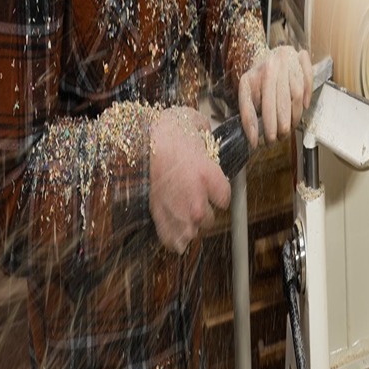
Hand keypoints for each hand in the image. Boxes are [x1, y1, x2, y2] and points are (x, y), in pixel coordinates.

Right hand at [149, 107, 230, 253]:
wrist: (142, 141)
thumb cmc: (170, 131)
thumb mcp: (198, 128)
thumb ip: (209, 140)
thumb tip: (209, 138)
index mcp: (211, 178)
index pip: (226, 199)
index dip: (218, 192)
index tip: (211, 187)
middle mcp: (198, 200)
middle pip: (210, 219)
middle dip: (203, 208)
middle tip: (192, 195)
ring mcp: (179, 213)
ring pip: (193, 231)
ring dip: (188, 222)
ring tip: (180, 209)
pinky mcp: (160, 218)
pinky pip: (173, 240)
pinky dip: (174, 237)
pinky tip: (173, 227)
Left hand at [238, 46, 312, 148]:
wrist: (264, 51)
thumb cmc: (256, 76)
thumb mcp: (245, 91)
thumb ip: (247, 115)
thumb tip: (253, 141)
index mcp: (258, 73)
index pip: (265, 103)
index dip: (269, 124)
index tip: (270, 139)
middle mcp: (274, 64)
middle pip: (283, 100)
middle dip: (282, 124)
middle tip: (281, 137)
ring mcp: (290, 59)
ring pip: (296, 93)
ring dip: (295, 115)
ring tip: (290, 127)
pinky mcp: (302, 58)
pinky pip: (308, 78)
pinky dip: (308, 93)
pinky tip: (304, 107)